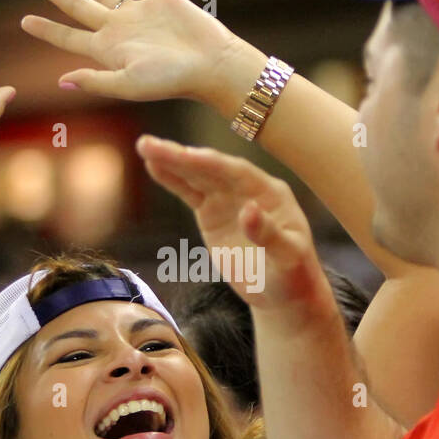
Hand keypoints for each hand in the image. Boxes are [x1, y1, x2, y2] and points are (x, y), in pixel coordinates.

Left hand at [20, 0, 261, 111]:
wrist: (211, 64)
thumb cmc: (172, 80)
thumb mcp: (129, 84)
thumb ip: (96, 80)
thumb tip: (61, 81)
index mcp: (108, 50)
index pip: (68, 37)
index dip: (45, 29)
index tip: (23, 21)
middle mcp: (119, 30)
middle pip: (75, 5)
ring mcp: (138, 14)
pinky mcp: (160, 0)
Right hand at [135, 135, 328, 318]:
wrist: (284, 293)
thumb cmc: (293, 276)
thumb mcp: (288, 257)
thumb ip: (269, 234)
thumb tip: (248, 210)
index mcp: (270, 192)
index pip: (235, 172)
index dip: (209, 163)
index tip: (184, 156)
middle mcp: (248, 189)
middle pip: (211, 168)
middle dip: (181, 157)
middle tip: (148, 144)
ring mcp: (228, 200)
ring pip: (197, 177)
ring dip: (172, 162)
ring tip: (145, 147)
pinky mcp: (213, 214)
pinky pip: (190, 193)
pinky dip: (172, 180)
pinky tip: (154, 166)